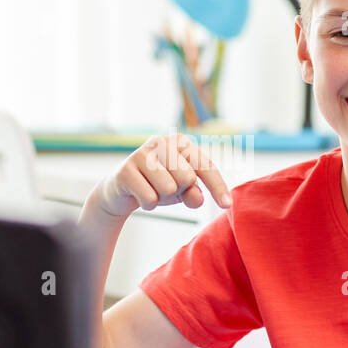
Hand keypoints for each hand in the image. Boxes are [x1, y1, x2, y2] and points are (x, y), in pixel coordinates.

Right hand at [94, 133, 232, 218]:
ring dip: (162, 198)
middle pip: (188, 178)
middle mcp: (161, 142)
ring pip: (169, 188)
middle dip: (180, 191)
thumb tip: (198, 199)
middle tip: (166, 189)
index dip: (217, 187)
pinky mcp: (126, 169)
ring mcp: (142, 153)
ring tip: (152, 191)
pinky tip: (139, 196)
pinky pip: (150, 198)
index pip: (205, 165)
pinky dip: (148, 204)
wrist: (121, 191)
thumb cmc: (157, 186)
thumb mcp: (181, 191)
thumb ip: (194, 194)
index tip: (227, 205)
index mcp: (180, 143)